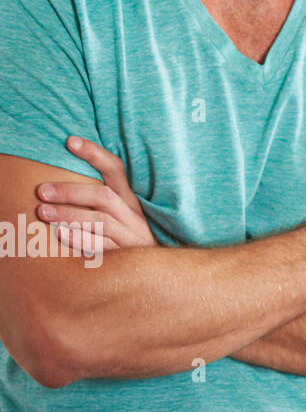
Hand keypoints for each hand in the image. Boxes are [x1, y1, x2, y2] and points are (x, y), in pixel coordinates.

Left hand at [34, 136, 156, 254]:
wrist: (157, 270)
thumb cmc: (129, 236)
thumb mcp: (123, 213)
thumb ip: (101, 197)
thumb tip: (65, 180)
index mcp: (130, 198)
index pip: (115, 169)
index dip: (94, 154)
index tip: (70, 142)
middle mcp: (133, 214)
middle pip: (103, 196)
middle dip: (71, 191)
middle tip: (42, 191)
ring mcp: (131, 235)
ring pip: (100, 221)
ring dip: (70, 215)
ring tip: (43, 212)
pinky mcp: (126, 256)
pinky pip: (102, 247)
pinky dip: (81, 240)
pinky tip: (61, 235)